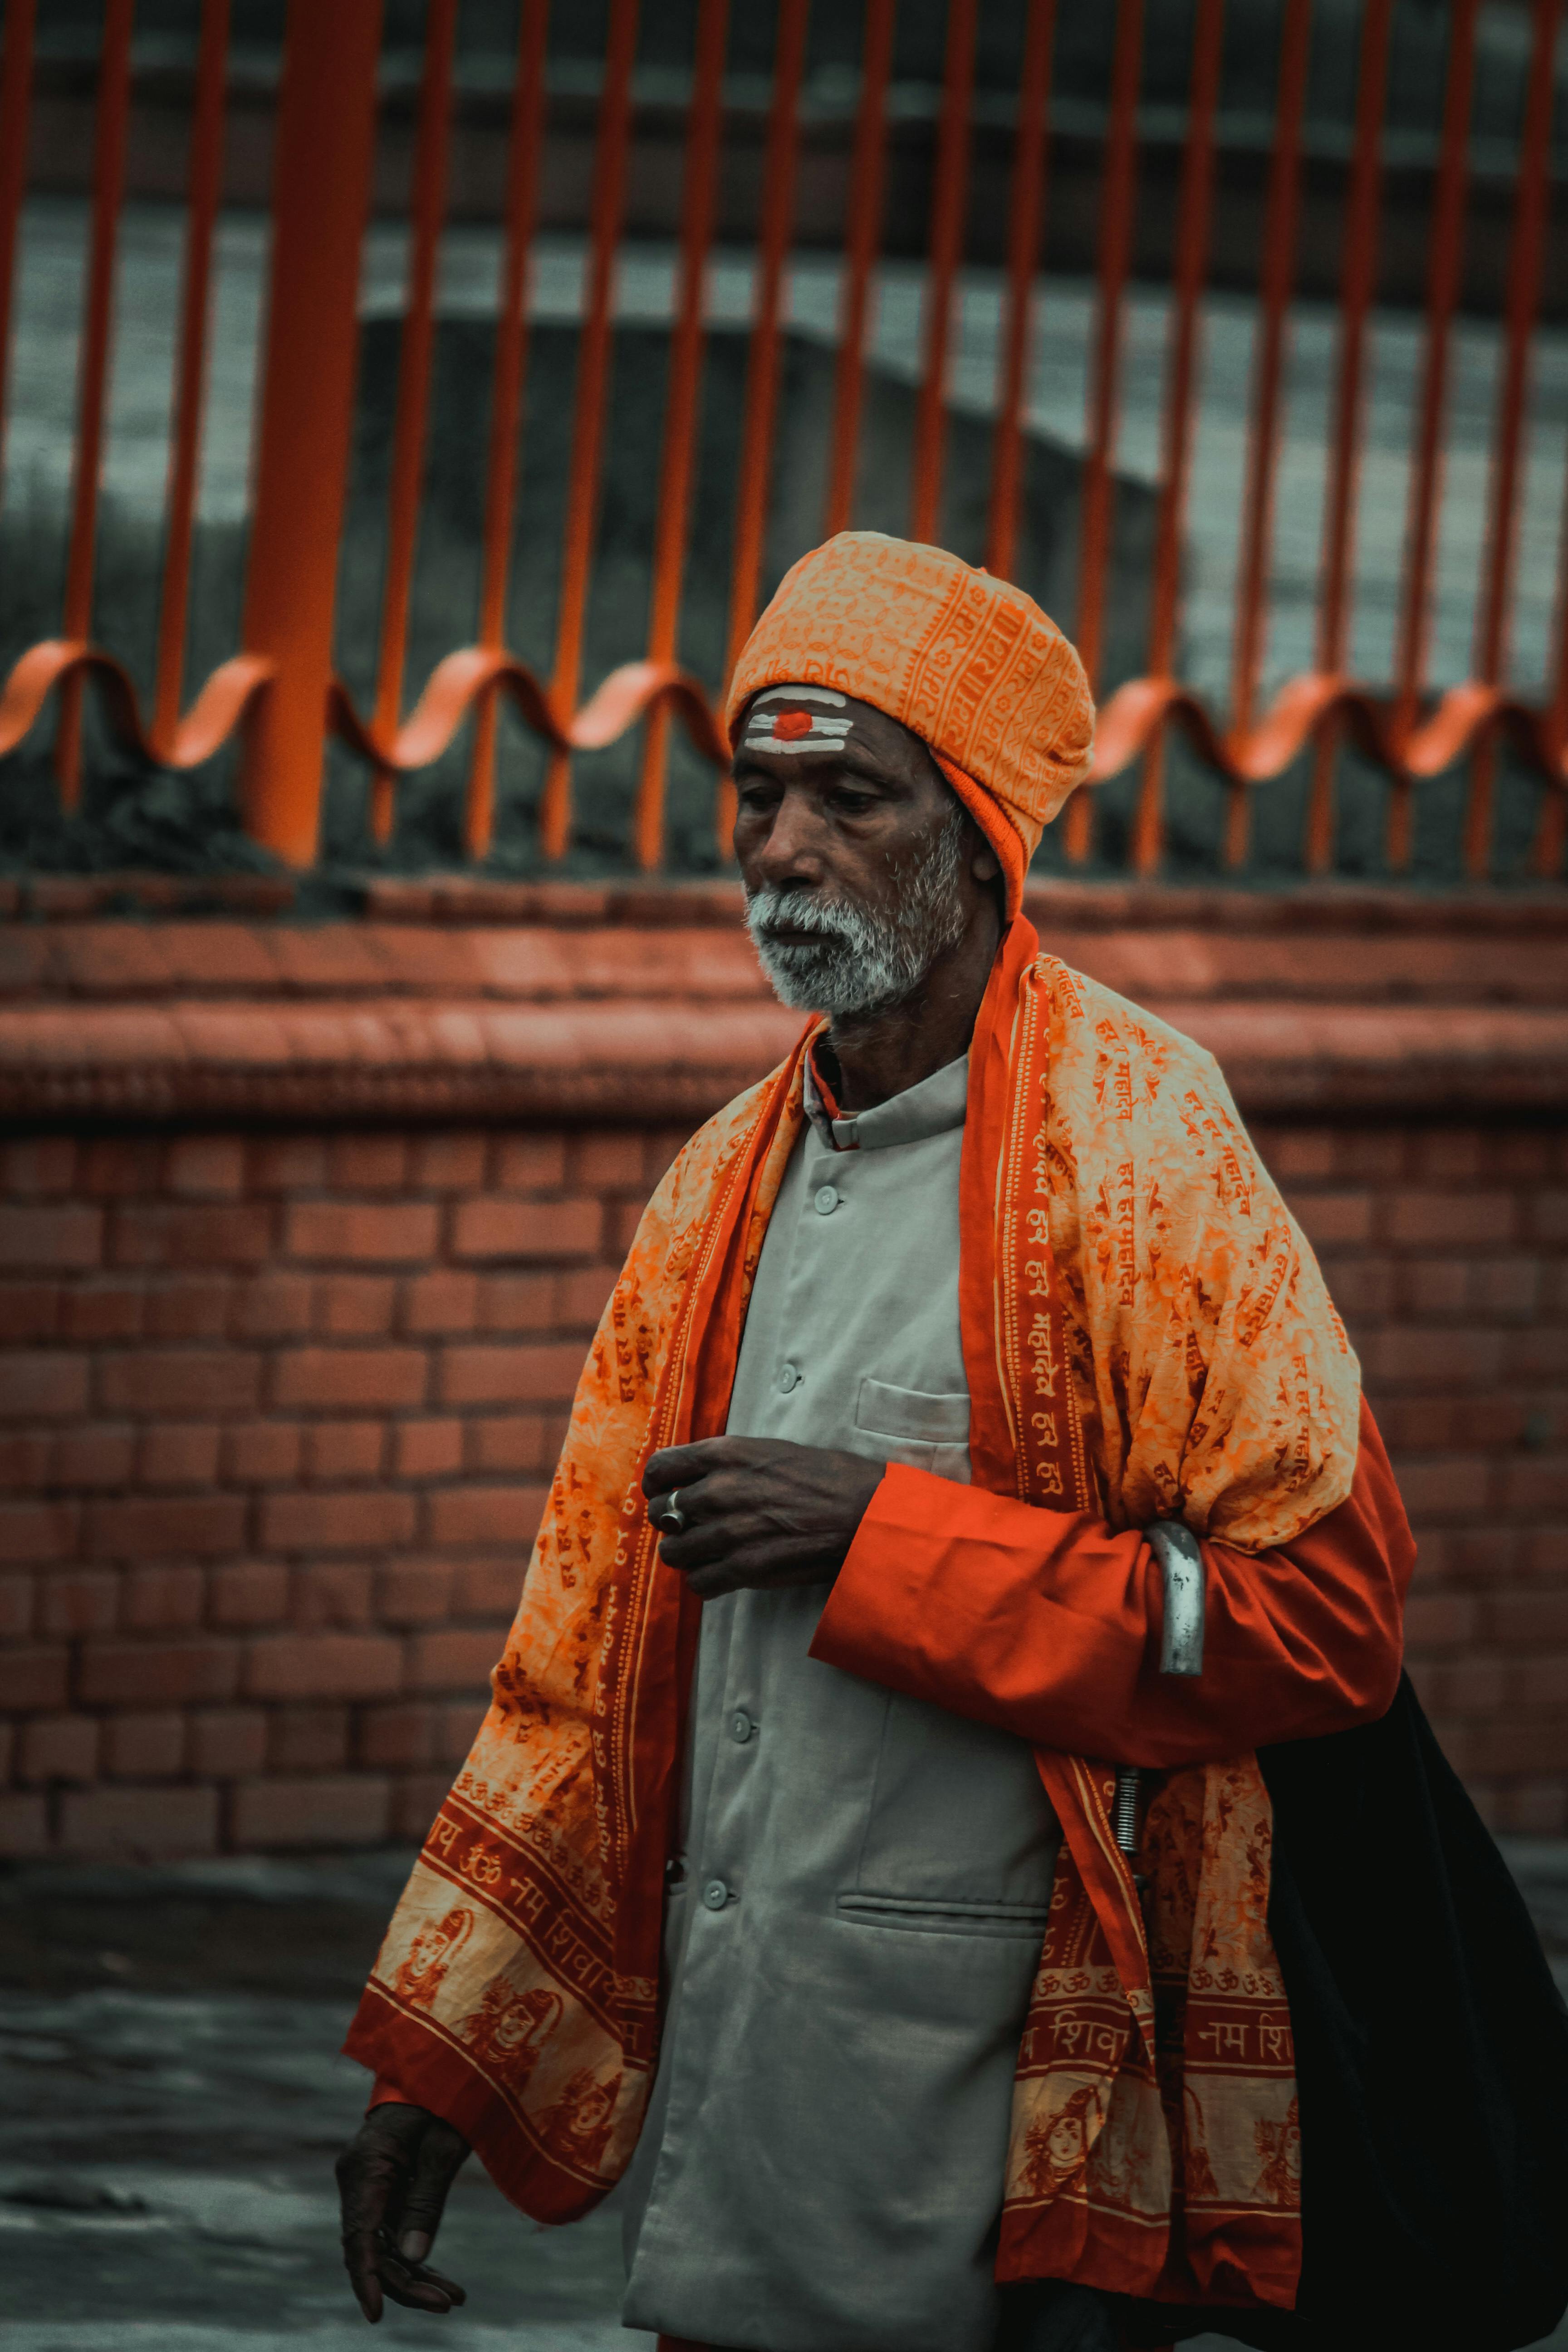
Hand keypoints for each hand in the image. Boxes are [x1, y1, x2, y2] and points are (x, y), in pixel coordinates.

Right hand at [336, 2100, 471, 2321]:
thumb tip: (414, 2257)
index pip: (359, 2236)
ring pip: (382, 2247)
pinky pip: (392, 2234)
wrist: (438, 2068)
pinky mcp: (383, 2192)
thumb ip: (427, 2200)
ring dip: (414, 2276)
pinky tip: (443, 2281)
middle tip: (448, 2303)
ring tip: (454, 2298)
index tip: (375, 2316)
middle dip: (406, 2282)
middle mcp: (358, 2179)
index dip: (366, 2279)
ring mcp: (368, 2187)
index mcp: (366, 2165)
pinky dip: (416, 2258)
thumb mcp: (444, 2146)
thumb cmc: (444, 2098)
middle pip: (372, 2249)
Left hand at [643, 1436, 883, 1599]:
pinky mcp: (745, 1568)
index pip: (659, 1469)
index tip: (662, 1495)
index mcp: (726, 1453)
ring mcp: (730, 1531)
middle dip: (672, 1524)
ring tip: (707, 1553)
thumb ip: (729, 1464)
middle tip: (690, 1528)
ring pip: (674, 1552)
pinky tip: (723, 1573)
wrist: (868, 1513)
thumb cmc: (829, 1478)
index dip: (655, 1486)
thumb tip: (696, 1481)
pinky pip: (699, 1582)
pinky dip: (706, 1581)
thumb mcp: (772, 1451)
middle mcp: (719, 1489)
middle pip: (661, 1514)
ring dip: (686, 1555)